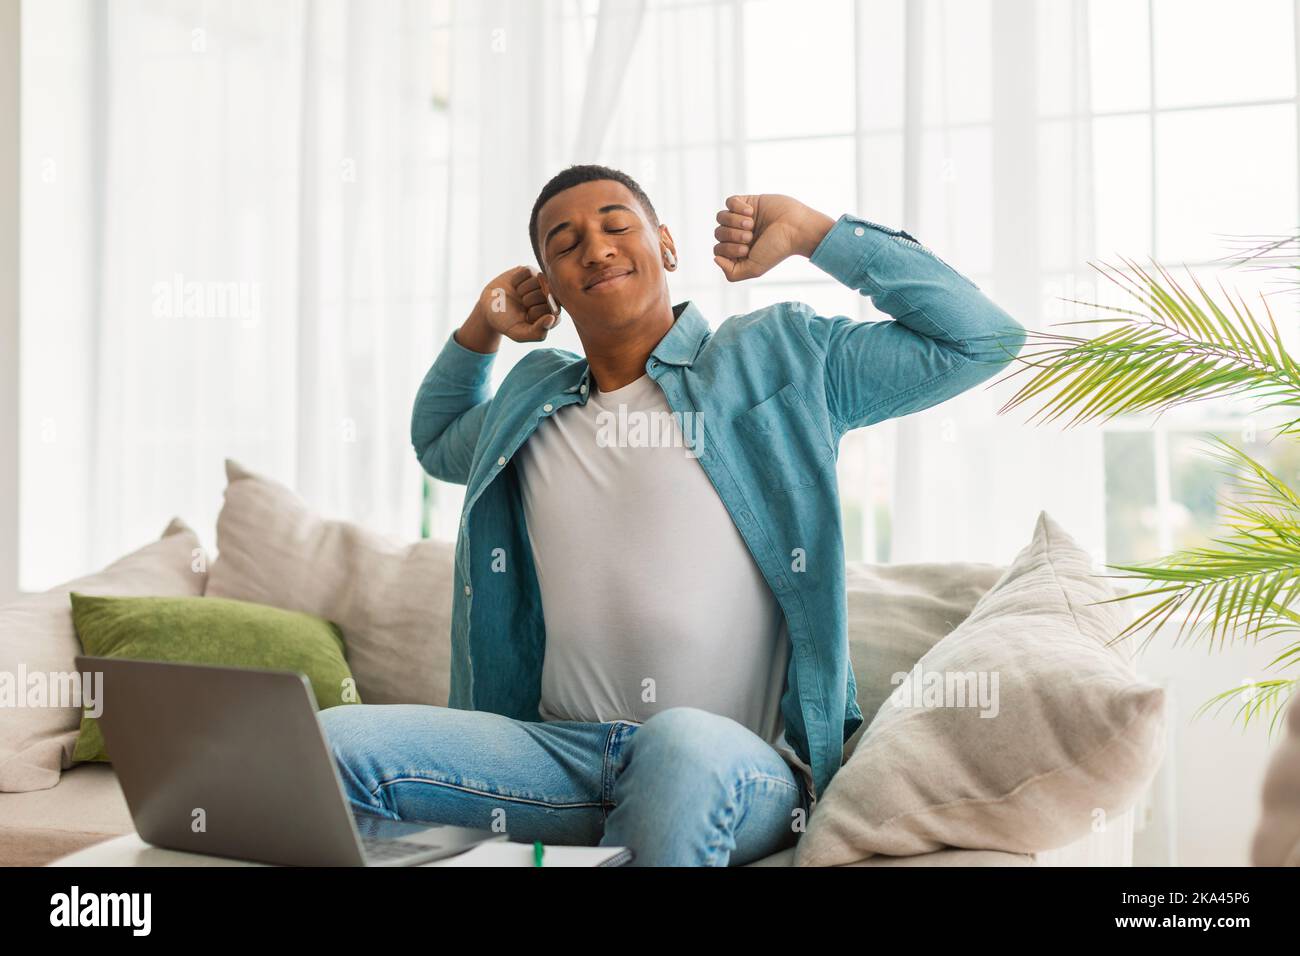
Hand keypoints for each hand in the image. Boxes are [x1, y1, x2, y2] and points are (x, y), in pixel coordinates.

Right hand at [476, 266, 560, 342]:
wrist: (488, 307)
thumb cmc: (505, 322)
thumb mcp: (519, 333)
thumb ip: (537, 332)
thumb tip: (552, 318)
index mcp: (553, 316)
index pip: (551, 310)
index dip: (533, 313)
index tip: (525, 317)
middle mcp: (551, 298)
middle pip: (546, 293)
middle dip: (527, 301)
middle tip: (521, 305)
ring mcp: (541, 283)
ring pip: (538, 280)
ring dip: (522, 290)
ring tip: (518, 295)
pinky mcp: (531, 272)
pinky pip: (527, 271)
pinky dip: (516, 279)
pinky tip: (514, 286)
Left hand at [712, 194, 834, 281]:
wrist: (795, 228)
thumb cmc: (777, 249)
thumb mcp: (754, 269)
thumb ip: (732, 273)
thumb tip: (715, 258)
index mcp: (739, 251)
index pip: (718, 250)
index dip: (728, 248)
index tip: (746, 249)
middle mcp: (739, 235)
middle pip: (718, 233)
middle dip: (732, 235)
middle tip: (750, 236)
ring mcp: (742, 218)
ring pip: (721, 217)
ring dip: (734, 221)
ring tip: (751, 224)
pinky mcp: (748, 202)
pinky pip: (729, 202)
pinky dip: (737, 207)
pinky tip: (751, 211)